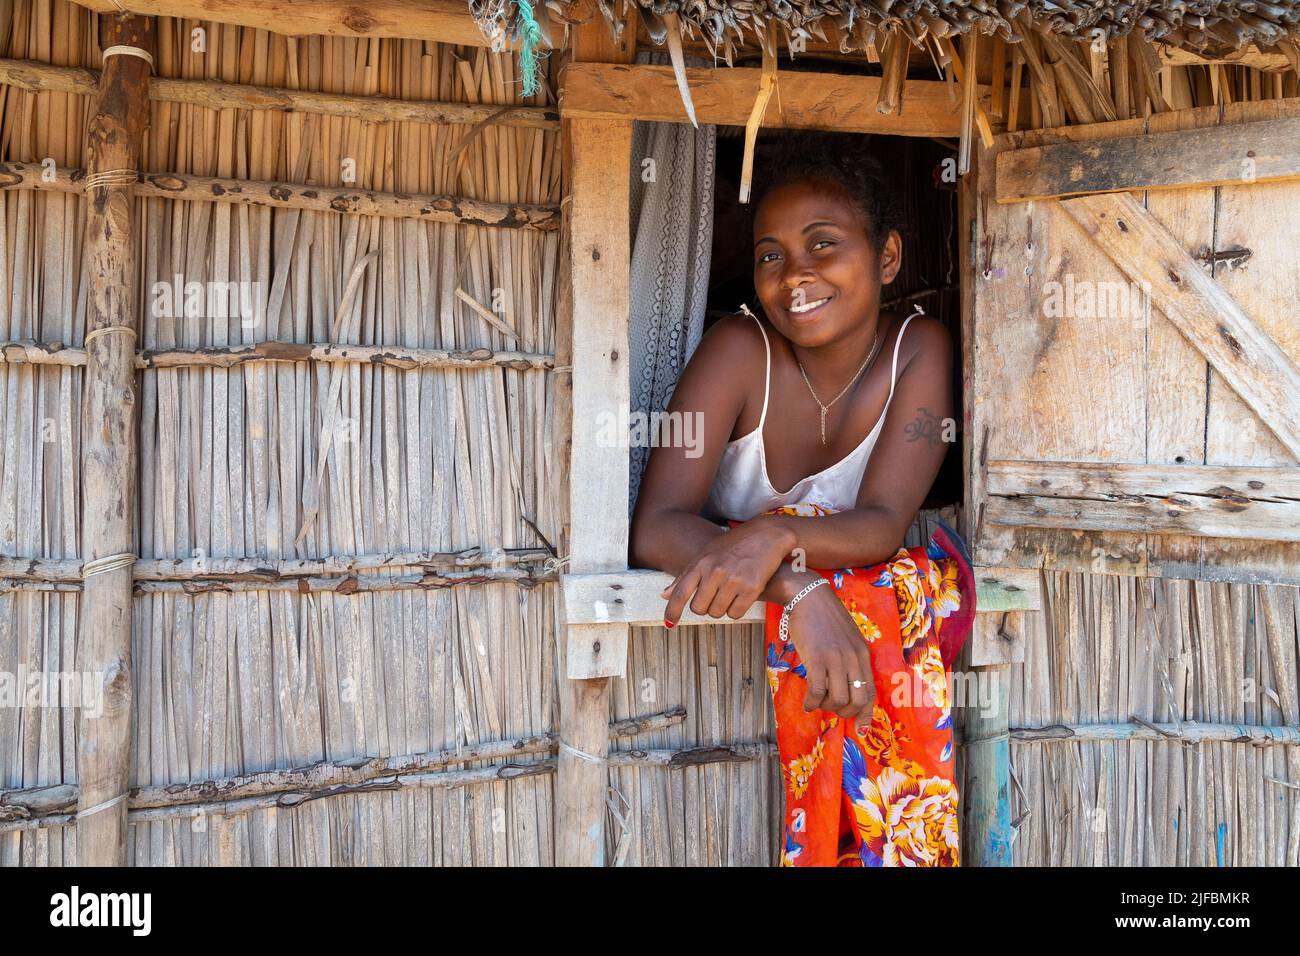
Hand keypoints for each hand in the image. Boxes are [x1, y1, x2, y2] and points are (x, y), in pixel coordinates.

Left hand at [661, 518, 795, 625]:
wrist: (766, 534)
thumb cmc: (733, 544)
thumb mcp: (706, 554)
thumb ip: (685, 576)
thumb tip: (664, 595)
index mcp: (701, 562)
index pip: (680, 593)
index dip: (672, 611)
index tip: (670, 624)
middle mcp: (715, 572)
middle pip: (699, 608)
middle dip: (705, 607)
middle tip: (715, 595)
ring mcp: (733, 580)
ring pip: (717, 613)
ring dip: (722, 608)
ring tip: (730, 591)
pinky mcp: (751, 589)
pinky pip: (735, 614)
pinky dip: (737, 609)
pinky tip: (741, 595)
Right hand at [784, 584, 875, 726]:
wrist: (808, 596)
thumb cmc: (825, 617)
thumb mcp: (847, 637)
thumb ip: (851, 658)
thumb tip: (847, 684)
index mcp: (863, 654)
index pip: (870, 692)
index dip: (866, 714)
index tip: (860, 729)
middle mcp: (853, 658)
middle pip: (857, 700)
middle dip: (844, 712)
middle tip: (831, 708)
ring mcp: (836, 659)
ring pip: (837, 699)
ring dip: (825, 707)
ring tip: (816, 702)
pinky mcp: (817, 658)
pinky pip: (817, 691)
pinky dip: (811, 703)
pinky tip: (806, 703)